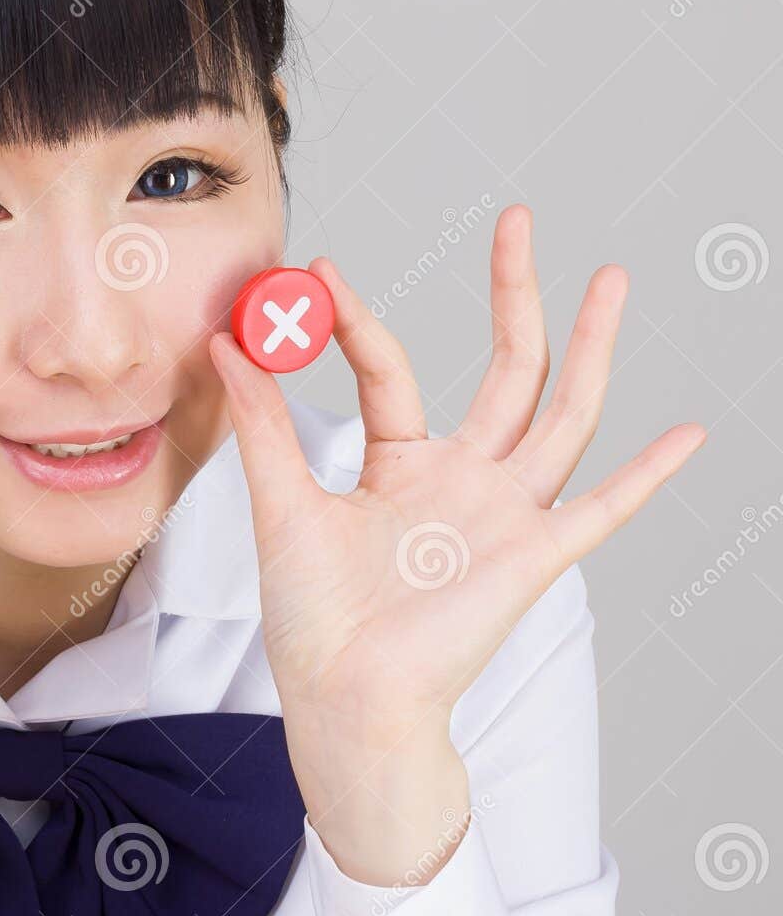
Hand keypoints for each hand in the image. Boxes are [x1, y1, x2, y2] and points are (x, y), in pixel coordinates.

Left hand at [208, 205, 705, 886]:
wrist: (343, 697)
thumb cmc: (313, 618)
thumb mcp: (282, 506)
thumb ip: (264, 426)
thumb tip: (226, 345)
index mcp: (401, 466)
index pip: (392, 371)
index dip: (358, 321)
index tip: (320, 271)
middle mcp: (462, 480)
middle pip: (504, 367)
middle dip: (515, 293)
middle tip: (519, 218)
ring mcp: (504, 514)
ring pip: (562, 411)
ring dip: (592, 347)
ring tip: (611, 278)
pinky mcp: (534, 557)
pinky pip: (603, 509)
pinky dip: (649, 474)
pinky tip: (689, 433)